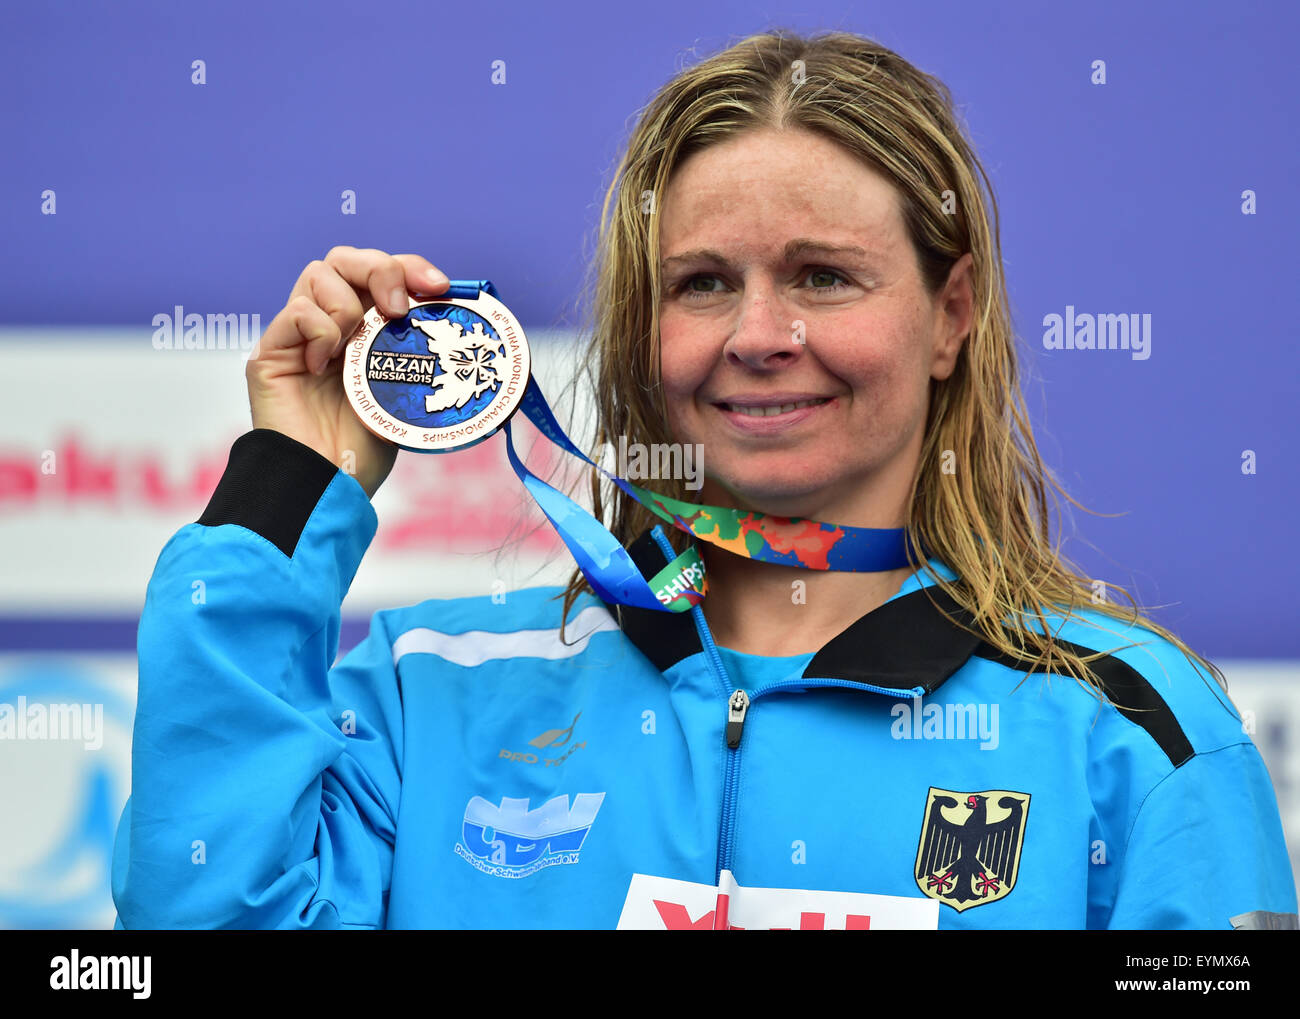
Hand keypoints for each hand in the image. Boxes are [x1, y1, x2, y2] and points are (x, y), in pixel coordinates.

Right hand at [246, 246, 449, 498]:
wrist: (328, 484)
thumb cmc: (365, 448)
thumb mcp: (408, 394)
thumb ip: (421, 356)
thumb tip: (466, 331)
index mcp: (365, 329)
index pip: (382, 274)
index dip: (410, 267)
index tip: (439, 287)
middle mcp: (330, 325)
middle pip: (347, 259)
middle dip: (380, 270)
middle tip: (399, 308)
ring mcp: (299, 337)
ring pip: (318, 274)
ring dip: (348, 302)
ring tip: (355, 346)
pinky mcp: (271, 353)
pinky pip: (296, 313)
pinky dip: (319, 330)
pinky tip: (325, 367)